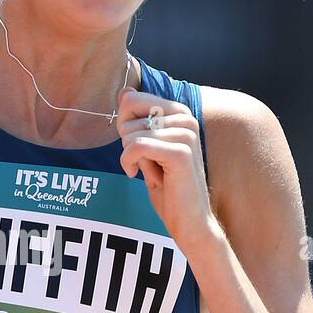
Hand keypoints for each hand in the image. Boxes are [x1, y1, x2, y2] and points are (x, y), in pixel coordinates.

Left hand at [115, 85, 214, 254]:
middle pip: (129, 113)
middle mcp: (186, 117)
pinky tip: (139, 176)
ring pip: (131, 133)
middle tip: (145, 163)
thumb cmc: (168, 187)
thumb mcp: (147, 149)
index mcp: (179, 112)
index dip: (124, 125)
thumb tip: (124, 91)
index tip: (134, 147)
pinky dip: (129, 164)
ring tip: (151, 172)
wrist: (188, 220)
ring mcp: (186, 133)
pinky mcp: (180, 152)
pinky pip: (135, 147)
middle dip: (127, 142)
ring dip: (131, 158)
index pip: (132, 98)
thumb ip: (138, 121)